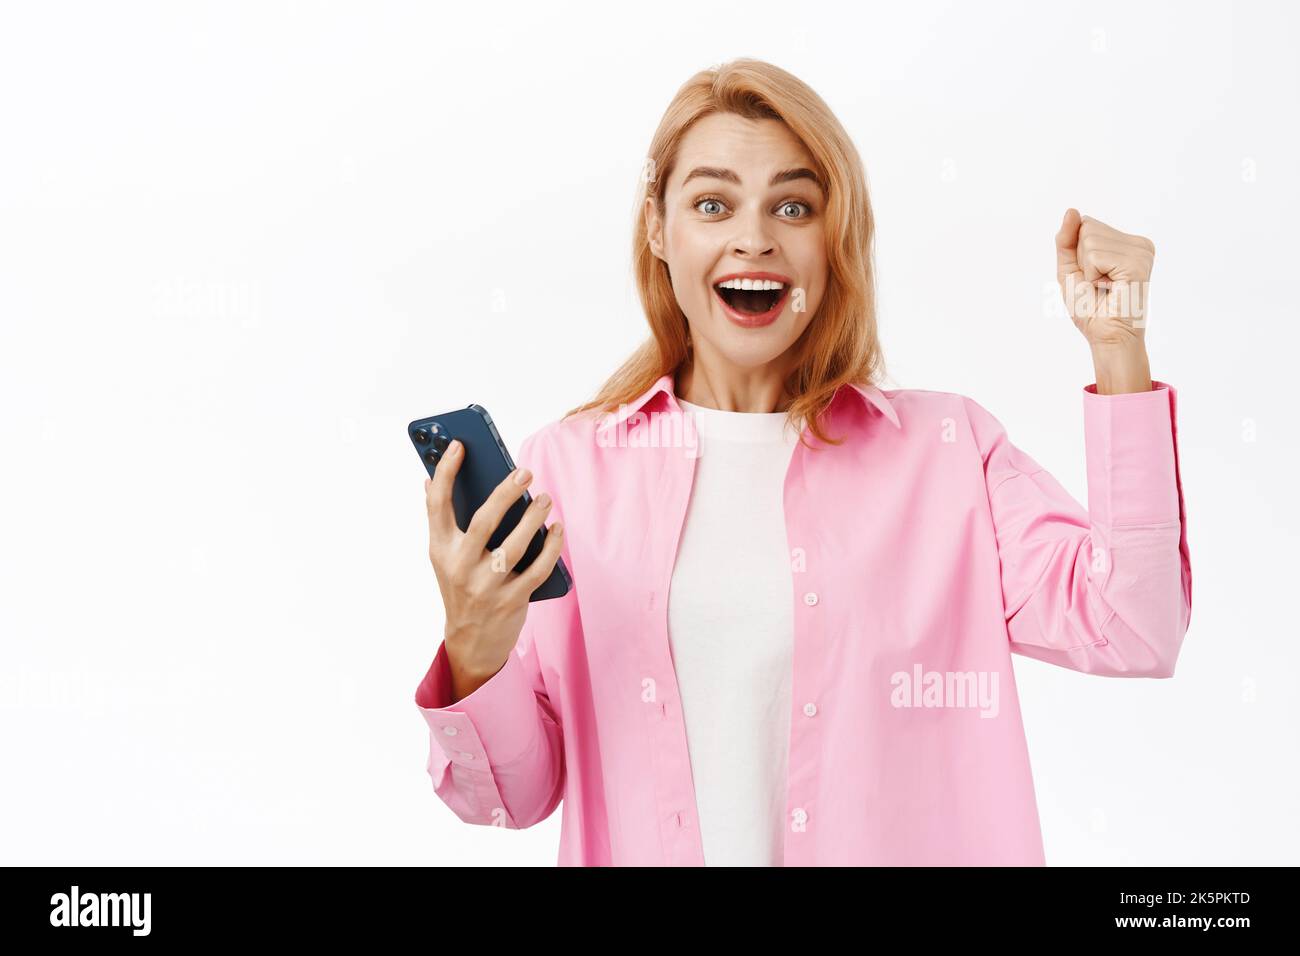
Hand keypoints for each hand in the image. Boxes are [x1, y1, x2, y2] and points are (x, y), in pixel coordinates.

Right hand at [425, 440, 564, 696]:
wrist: (470, 642)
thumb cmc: (460, 587)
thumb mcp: (442, 556)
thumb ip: (439, 519)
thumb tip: (429, 477)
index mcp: (440, 549)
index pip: (437, 504)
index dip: (445, 472)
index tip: (458, 445)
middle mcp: (460, 567)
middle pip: (483, 521)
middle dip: (505, 493)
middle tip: (524, 472)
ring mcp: (487, 585)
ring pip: (515, 545)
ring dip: (534, 517)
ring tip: (545, 498)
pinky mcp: (512, 600)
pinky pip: (537, 568)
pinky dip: (551, 546)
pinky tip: (557, 528)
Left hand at [1055, 208, 1154, 348]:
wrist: (1106, 335)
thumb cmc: (1091, 308)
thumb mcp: (1070, 269)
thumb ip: (1067, 239)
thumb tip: (1072, 211)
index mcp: (1126, 243)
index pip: (1086, 225)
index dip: (1078, 254)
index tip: (1093, 276)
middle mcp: (1137, 243)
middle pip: (1088, 228)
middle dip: (1082, 261)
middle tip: (1099, 284)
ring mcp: (1141, 251)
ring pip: (1090, 240)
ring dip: (1088, 270)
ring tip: (1105, 287)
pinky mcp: (1138, 261)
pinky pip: (1096, 255)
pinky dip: (1093, 275)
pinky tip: (1110, 288)